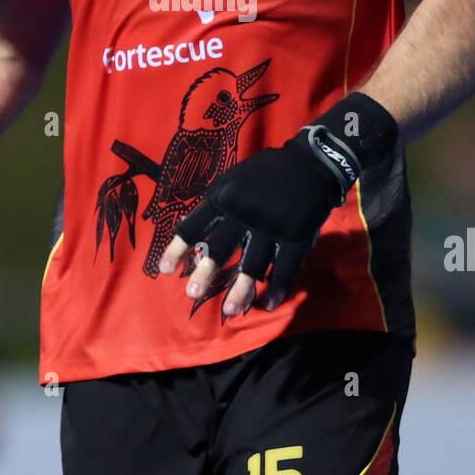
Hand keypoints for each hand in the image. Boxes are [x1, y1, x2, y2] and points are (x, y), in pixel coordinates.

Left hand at [159, 134, 343, 318]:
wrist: (311, 163)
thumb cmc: (266, 172)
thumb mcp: (233, 179)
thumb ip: (216, 203)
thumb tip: (191, 229)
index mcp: (224, 198)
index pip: (194, 225)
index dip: (177, 248)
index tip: (164, 271)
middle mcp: (244, 214)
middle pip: (221, 247)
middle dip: (205, 271)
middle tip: (192, 294)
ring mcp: (272, 227)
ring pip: (253, 264)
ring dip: (240, 290)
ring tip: (229, 311)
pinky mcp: (298, 237)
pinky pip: (285, 268)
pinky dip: (277, 288)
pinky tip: (268, 304)